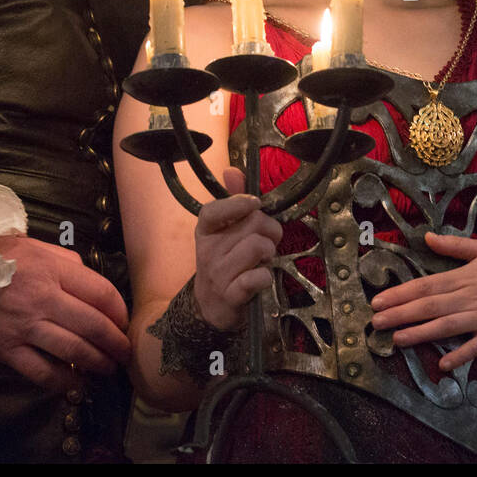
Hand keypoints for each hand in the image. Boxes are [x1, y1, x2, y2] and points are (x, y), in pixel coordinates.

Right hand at [0, 235, 130, 391]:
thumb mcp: (30, 245)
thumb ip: (63, 260)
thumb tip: (88, 276)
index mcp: (51, 270)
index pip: (100, 293)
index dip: (119, 310)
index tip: (125, 321)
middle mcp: (43, 299)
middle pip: (93, 325)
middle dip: (116, 342)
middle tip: (125, 352)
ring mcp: (24, 327)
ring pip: (73, 350)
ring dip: (97, 363)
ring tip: (108, 369)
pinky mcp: (6, 349)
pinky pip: (41, 371)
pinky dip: (62, 381)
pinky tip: (75, 383)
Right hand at [192, 166, 282, 331]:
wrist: (212, 306)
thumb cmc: (225, 262)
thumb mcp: (224, 232)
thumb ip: (232, 200)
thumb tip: (232, 170)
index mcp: (206, 231)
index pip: (213, 211)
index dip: (237, 203)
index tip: (255, 203)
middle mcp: (208, 250)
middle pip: (253, 224)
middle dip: (271, 230)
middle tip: (268, 241)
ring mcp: (218, 274)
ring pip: (258, 246)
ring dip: (270, 253)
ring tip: (264, 260)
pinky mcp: (231, 295)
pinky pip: (258, 277)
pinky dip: (266, 277)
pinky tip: (261, 279)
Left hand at [370, 233, 476, 371]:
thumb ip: (454, 245)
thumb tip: (427, 238)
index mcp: (464, 276)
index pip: (426, 285)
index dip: (401, 293)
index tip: (379, 300)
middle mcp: (470, 297)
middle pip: (430, 307)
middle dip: (401, 314)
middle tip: (376, 322)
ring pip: (446, 327)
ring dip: (420, 334)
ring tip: (397, 339)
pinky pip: (476, 347)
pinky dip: (460, 355)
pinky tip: (443, 364)